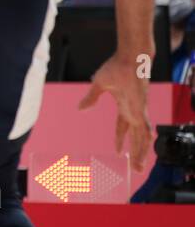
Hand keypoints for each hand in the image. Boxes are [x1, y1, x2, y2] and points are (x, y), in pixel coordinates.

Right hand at [78, 50, 152, 170]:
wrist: (130, 58)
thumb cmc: (116, 67)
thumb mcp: (98, 85)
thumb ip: (90, 98)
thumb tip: (80, 108)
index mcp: (124, 105)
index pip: (123, 127)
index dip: (121, 139)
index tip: (120, 151)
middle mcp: (133, 111)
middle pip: (135, 137)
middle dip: (136, 152)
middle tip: (135, 167)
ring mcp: (138, 111)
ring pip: (142, 137)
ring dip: (141, 153)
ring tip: (139, 168)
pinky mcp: (140, 109)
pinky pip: (144, 129)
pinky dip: (145, 140)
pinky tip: (146, 150)